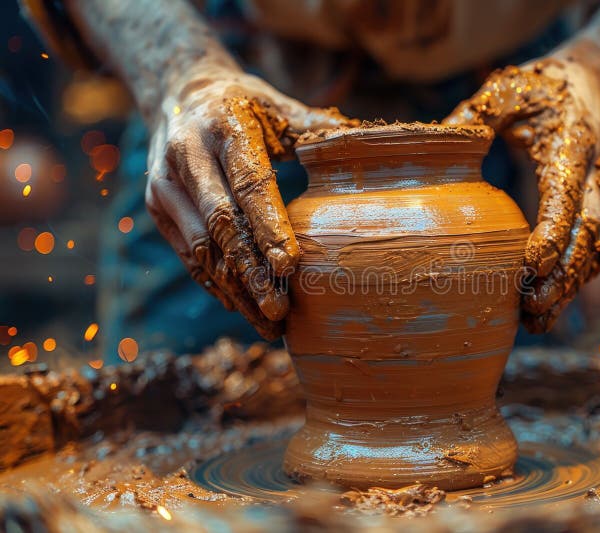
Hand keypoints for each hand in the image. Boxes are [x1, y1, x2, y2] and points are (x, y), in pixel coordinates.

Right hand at [145, 67, 355, 338]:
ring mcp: (165, 184)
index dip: (268, 227)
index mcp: (222, 125)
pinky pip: (188, 253)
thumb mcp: (277, 105)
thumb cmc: (244, 104)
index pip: (248, 184)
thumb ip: (316, 127)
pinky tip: (242, 307)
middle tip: (280, 311)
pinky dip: (215, 283)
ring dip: (234, 289)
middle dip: (251, 271)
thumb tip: (366, 144)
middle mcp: (186, 155)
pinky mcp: (158, 207)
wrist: (179, 92)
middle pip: (221, 223)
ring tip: (267, 323)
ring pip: (201, 247)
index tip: (290, 266)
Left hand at [444, 59, 599, 332]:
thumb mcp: (505, 90)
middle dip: (564, 275)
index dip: (553, 234)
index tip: (529, 265)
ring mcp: (595, 197)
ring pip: (591, 251)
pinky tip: (548, 308)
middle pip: (588, 235)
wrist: (589, 85)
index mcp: (571, 148)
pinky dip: (572, 281)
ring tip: (538, 322)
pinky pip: (588, 252)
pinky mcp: (588, 211)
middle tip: (533, 307)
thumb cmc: (540, 89)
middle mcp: (591, 178)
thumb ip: (474, 117)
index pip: (566, 198)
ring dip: (569, 288)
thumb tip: (429, 147)